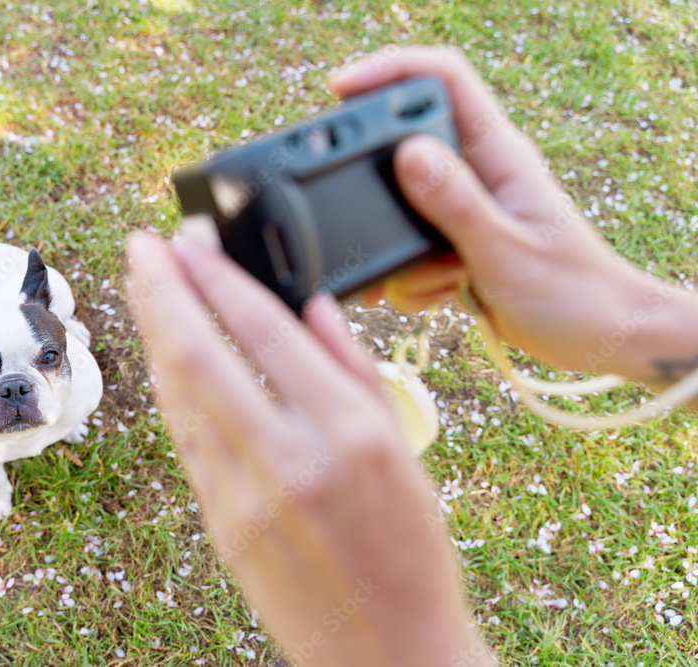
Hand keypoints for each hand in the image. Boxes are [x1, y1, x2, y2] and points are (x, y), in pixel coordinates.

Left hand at [126, 232, 493, 666]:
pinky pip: (186, 442)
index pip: (265, 329)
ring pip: (180, 397)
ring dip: (152, 336)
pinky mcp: (222, 524)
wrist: (388, 652)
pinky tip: (160, 361)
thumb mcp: (406, 452)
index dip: (217, 276)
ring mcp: (246, 494)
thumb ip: (356, 371)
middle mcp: (291, 456)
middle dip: (159, 292)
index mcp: (350, 430)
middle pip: (200, 354)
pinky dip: (168, 392)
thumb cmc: (412, 553)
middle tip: (137, 248)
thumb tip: (313, 308)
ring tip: (140, 291)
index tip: (187, 242)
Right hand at [331, 46, 697, 386]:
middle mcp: (479, 173)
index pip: (442, 80)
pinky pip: (409, 251)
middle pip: (405, 148)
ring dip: (405, 256)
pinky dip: (413, 280)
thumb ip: (455, 202)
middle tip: (378, 227)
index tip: (341, 90)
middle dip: (382, 194)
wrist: (598, 337)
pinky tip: (444, 296)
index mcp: (499, 155)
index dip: (390, 71)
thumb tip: (406, 152)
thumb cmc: (572, 292)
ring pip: (400, 211)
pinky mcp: (457, 243)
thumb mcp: (505, 248)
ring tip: (443, 279)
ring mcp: (466, 208)